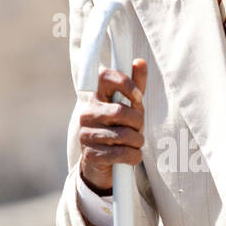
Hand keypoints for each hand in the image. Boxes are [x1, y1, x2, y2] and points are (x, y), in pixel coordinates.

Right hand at [78, 58, 146, 192]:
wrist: (103, 163)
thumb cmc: (118, 129)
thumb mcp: (130, 106)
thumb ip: (136, 85)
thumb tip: (139, 62)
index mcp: (96, 97)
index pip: (105, 77)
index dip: (125, 83)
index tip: (138, 97)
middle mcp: (87, 113)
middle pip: (119, 111)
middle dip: (137, 122)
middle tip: (139, 128)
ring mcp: (86, 134)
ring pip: (123, 135)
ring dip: (137, 141)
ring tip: (136, 143)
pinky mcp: (90, 155)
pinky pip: (119, 154)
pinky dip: (133, 156)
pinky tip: (132, 155)